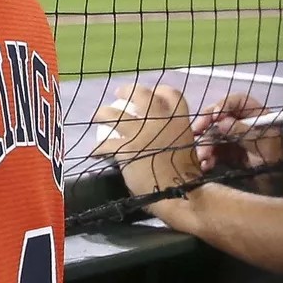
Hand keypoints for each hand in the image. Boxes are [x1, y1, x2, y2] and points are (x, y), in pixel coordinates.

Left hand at [94, 84, 204, 204]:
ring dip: (103, 113)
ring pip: (114, 114)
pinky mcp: (125, 148)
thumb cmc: (187, 176)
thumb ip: (175, 137)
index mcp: (179, 120)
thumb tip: (165, 138)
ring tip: (98, 115)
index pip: (171, 94)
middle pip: (141, 94)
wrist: (180, 192)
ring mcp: (141, 132)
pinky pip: (106, 144)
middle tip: (119, 93)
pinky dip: (98, 148)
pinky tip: (94, 152)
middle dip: (128, 90)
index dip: (160, 91)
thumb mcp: (187, 147)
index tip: (153, 92)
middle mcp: (159, 120)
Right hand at [194, 94, 282, 194]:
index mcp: (257, 116)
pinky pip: (215, 154)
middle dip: (207, 126)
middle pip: (220, 119)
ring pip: (214, 137)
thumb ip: (244, 132)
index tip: (213, 116)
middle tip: (196, 133)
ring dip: (205, 146)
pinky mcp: (231, 158)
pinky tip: (205, 165)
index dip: (223, 105)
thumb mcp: (266, 143)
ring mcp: (237, 142)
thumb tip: (221, 122)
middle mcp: (244, 126)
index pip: (237, 102)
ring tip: (202, 158)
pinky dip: (208, 159)